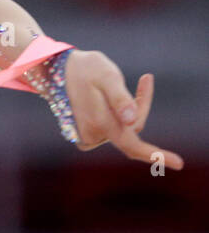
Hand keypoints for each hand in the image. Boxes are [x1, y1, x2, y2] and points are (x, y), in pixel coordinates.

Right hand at [65, 49, 182, 169]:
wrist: (54, 69)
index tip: (178, 163)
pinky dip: (115, 118)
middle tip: (145, 79)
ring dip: (128, 113)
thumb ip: (121, 99)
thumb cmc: (85, 69)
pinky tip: (108, 101)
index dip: (156, 155)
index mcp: (101, 121)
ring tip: (118, 86)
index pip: (133, 145)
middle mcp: (92, 133)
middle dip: (140, 108)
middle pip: (131, 132)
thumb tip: (131, 121)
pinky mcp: (83, 134)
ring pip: (121, 131)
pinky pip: (109, 131)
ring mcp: (86, 136)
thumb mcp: (106, 76)